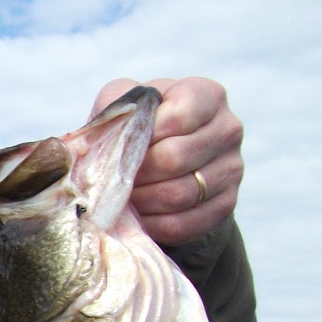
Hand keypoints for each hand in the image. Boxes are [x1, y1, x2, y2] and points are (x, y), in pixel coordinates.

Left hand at [91, 77, 241, 245]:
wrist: (167, 163)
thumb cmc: (139, 129)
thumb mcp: (125, 107)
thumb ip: (112, 110)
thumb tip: (88, 140)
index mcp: (206, 96)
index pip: (178, 116)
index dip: (142, 137)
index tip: (123, 146)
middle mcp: (228, 128)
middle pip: (175, 159)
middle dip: (135, 175)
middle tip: (114, 181)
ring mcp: (232, 168)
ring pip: (179, 194)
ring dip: (141, 201)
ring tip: (122, 199)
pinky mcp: (226, 203)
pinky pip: (183, 222)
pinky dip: (152, 224)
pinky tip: (137, 217)